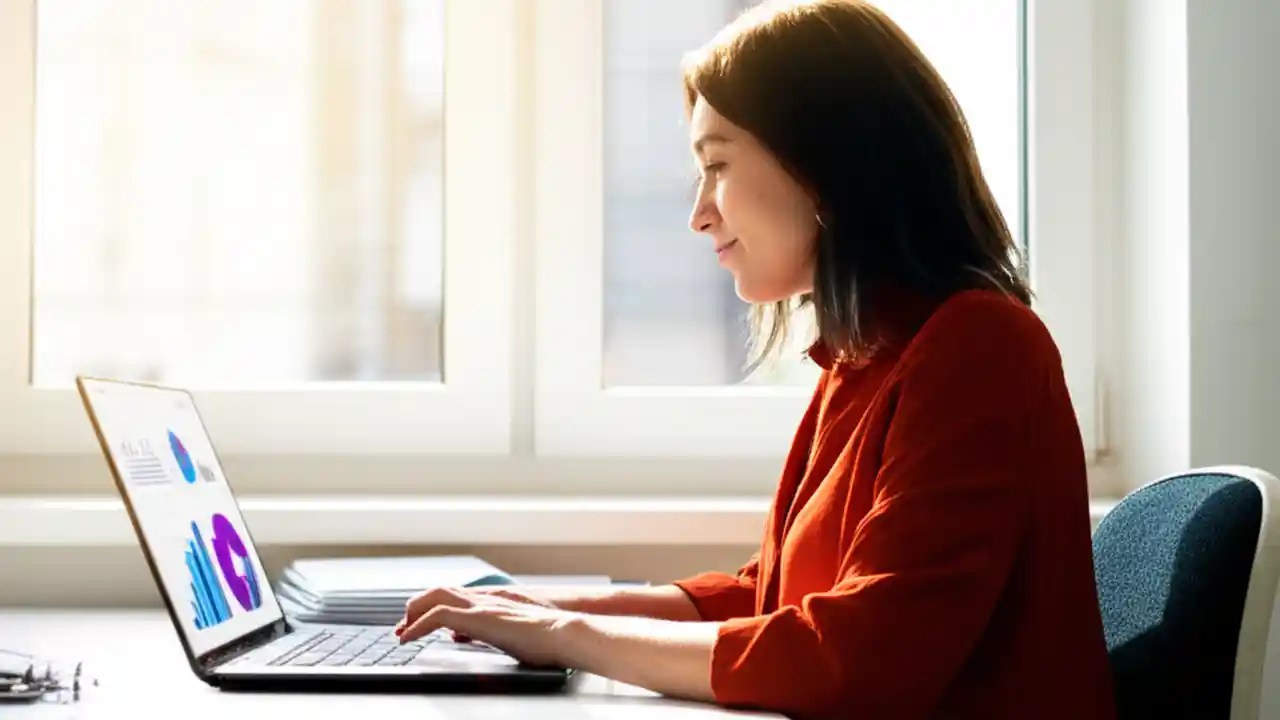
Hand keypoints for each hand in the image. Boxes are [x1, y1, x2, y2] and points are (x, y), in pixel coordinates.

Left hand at [395, 587, 580, 667]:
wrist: (563, 632)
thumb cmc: (547, 637)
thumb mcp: (512, 632)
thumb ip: (488, 630)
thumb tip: (466, 635)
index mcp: (492, 601)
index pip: (455, 596)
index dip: (433, 606)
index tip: (418, 623)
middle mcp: (483, 598)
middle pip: (440, 591)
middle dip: (417, 606)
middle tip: (403, 625)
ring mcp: (480, 605)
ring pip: (434, 598)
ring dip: (413, 613)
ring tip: (401, 631)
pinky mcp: (478, 617)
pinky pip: (438, 616)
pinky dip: (418, 625)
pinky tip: (409, 638)